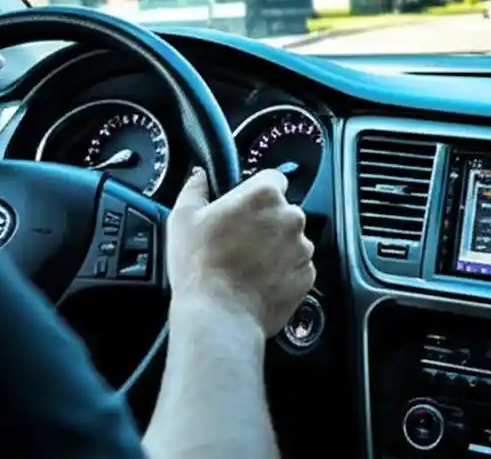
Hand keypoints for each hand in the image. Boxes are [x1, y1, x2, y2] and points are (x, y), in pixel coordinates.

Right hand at [166, 167, 314, 335]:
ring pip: (291, 240)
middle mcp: (290, 217)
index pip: (273, 178)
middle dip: (266, 222)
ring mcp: (302, 247)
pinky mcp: (307, 275)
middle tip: (239, 240)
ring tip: (246, 264)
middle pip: (283, 211)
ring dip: (275, 247)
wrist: (219, 314)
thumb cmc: (200, 266)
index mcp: (264, 195)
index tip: (246, 206)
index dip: (257, 191)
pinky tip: (258, 280)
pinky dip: (283, 271)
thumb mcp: (183, 219)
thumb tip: (199, 177)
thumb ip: (195, 189)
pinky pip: (297, 266)